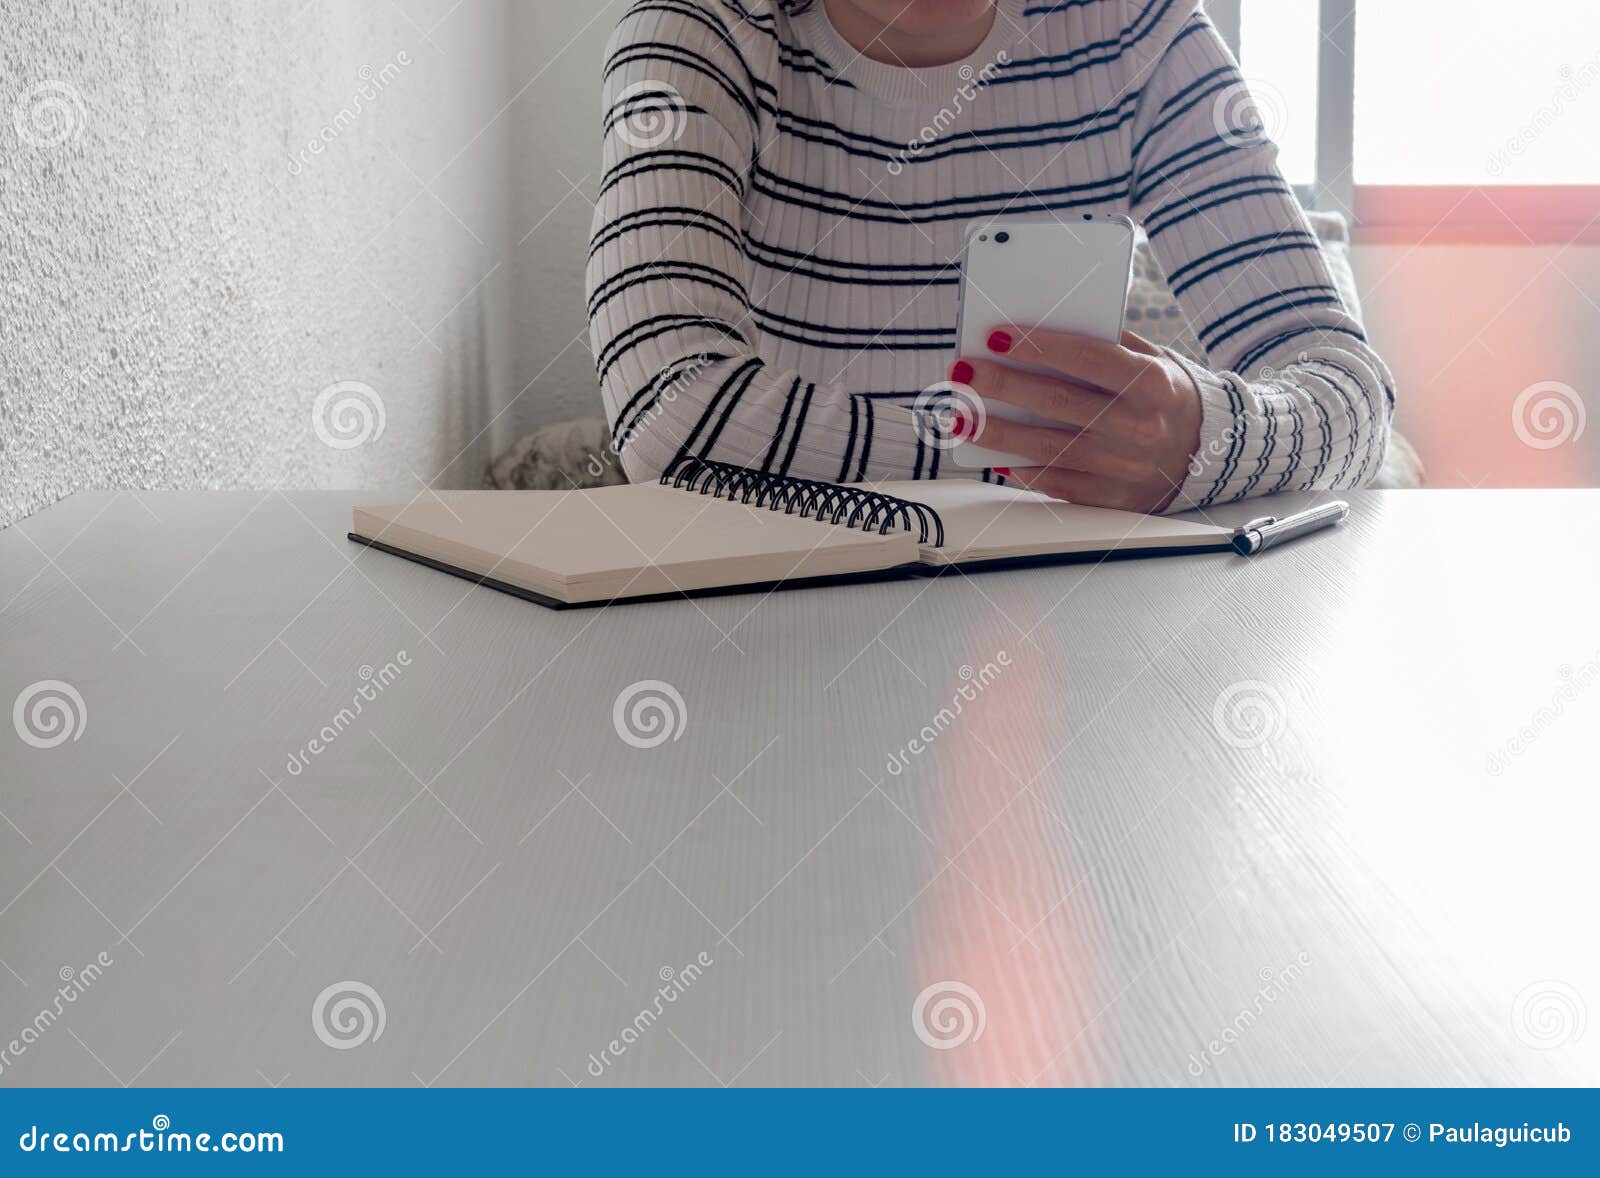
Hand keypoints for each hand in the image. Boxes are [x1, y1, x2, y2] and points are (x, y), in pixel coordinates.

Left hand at [949, 326, 1203, 513]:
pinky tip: (993, 455)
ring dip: (996, 432)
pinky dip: (1022, 469)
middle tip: (962, 371)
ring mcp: (1123, 466)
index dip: (1037, 346)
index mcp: (1150, 383)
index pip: (1085, 357)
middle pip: (1056, 402)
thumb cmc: (1166, 395)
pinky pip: (1056, 483)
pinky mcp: (1111, 498)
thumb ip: (1107, 344)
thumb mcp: (1154, 360)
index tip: (994, 335)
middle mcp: (1137, 425)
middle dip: (1002, 385)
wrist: (1209, 453)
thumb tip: (1040, 330)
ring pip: (1047, 447)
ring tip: (960, 416)